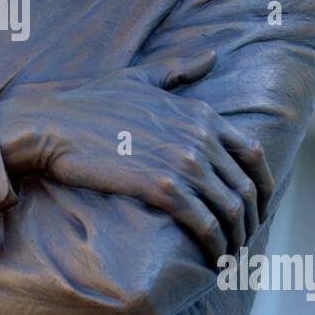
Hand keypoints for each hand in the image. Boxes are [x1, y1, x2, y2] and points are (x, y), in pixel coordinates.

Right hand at [0, 51, 272, 264]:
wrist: (52, 125)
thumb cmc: (88, 103)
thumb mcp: (139, 78)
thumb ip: (178, 69)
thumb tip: (211, 55)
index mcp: (200, 113)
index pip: (253, 153)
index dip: (262, 186)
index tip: (257, 208)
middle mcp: (199, 137)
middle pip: (246, 187)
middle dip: (252, 220)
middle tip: (245, 242)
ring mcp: (183, 162)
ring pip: (230, 209)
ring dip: (236, 239)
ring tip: (231, 257)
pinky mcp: (162, 188)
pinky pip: (204, 223)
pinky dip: (215, 245)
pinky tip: (213, 258)